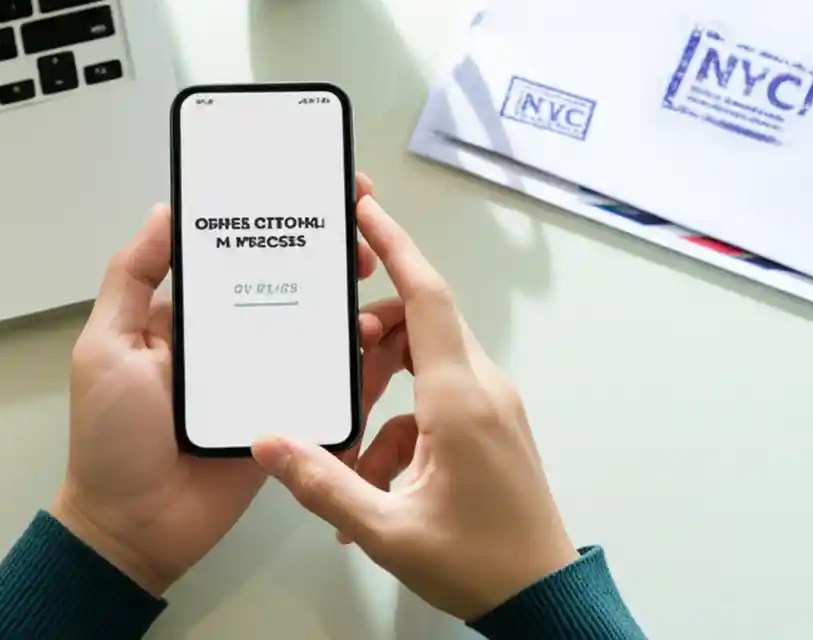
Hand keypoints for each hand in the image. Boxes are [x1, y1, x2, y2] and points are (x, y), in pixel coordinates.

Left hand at [52, 176, 382, 596]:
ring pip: (310, 329)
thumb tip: (165, 211)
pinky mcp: (283, 417)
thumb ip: (132, 280)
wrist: (134, 528)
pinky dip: (349, 360)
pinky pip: (319, 381)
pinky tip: (372, 338)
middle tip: (357, 238)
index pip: (235, 255)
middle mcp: (228, 340)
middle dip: (324, 255)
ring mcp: (259, 378)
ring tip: (370, 281)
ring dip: (344, 301)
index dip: (271, 223)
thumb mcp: (106, 346)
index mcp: (188, 317)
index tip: (310, 192)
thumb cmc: (111, 437)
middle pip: (285, 285)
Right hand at [252, 196, 579, 620]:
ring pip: (425, 365)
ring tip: (351, 454)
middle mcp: (484, 389)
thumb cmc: (479, 563)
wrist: (542, 600)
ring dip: (381, 392)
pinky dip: (401, 427)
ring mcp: (493, 407)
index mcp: (461, 399)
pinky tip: (376, 481)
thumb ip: (323, 484)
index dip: (395, 248)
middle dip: (372, 334)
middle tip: (332, 361)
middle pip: (421, 325)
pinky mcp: (492, 427)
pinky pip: (438, 403)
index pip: (427, 297)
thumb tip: (269, 445)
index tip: (366, 212)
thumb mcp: (387, 530)